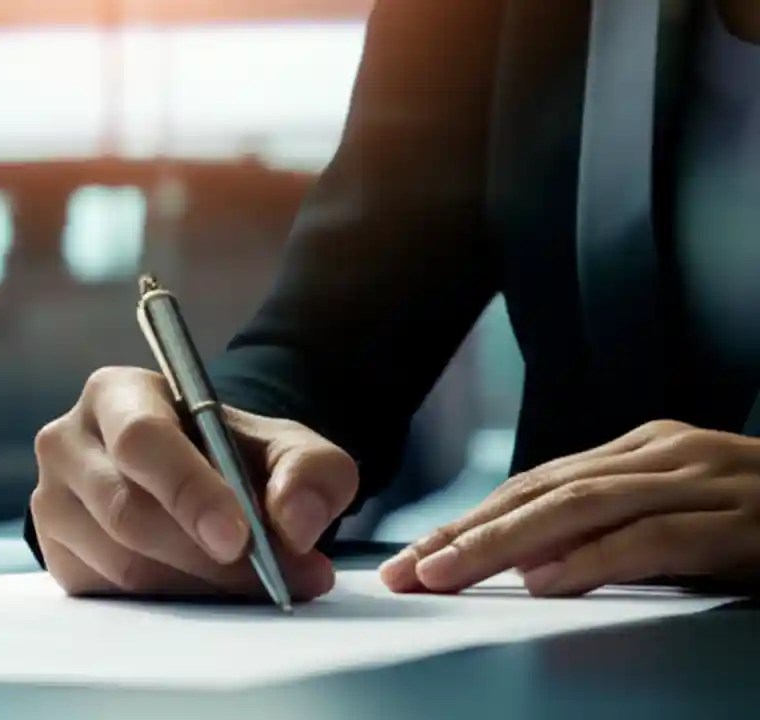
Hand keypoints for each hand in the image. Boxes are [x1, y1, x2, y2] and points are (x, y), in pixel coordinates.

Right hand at [31, 366, 358, 601]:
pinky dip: (171, 603)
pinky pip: (113, 596)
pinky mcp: (58, 557)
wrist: (194, 478)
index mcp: (116, 394)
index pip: (141, 441)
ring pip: (121, 563)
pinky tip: (209, 590)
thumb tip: (296, 525)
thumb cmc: (228, 454)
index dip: (189, 491)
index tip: (238, 537)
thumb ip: (309, 472)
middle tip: (271, 577)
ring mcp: (52, 503)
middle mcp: (68, 443)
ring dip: (197, 584)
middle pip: (126, 511)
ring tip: (256, 583)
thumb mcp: (284, 446)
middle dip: (204, 554)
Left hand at [380, 420, 759, 595]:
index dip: (467, 521)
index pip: (533, 485)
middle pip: (541, 491)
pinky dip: (595, 559)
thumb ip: (611, 529)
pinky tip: (548, 581)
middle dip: (465, 532)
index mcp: (641, 450)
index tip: (413, 556)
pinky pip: (654, 538)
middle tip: (408, 569)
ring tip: (449, 571)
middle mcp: (663, 455)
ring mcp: (703, 481)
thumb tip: (531, 566)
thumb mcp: (676, 515)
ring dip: (505, 543)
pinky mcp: (740, 521)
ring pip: (581, 506)